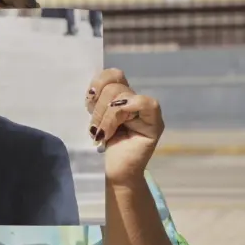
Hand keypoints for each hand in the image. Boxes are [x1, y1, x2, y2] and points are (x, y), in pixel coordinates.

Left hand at [85, 69, 164, 186]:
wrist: (115, 170)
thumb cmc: (104, 144)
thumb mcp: (96, 116)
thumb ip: (99, 99)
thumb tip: (93, 88)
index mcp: (122, 95)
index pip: (113, 74)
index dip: (98, 84)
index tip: (88, 102)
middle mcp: (136, 99)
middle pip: (114, 86)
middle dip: (99, 108)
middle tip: (94, 127)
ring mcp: (148, 111)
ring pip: (122, 96)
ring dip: (105, 117)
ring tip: (101, 134)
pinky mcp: (155, 124)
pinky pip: (143, 104)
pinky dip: (119, 116)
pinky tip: (110, 132)